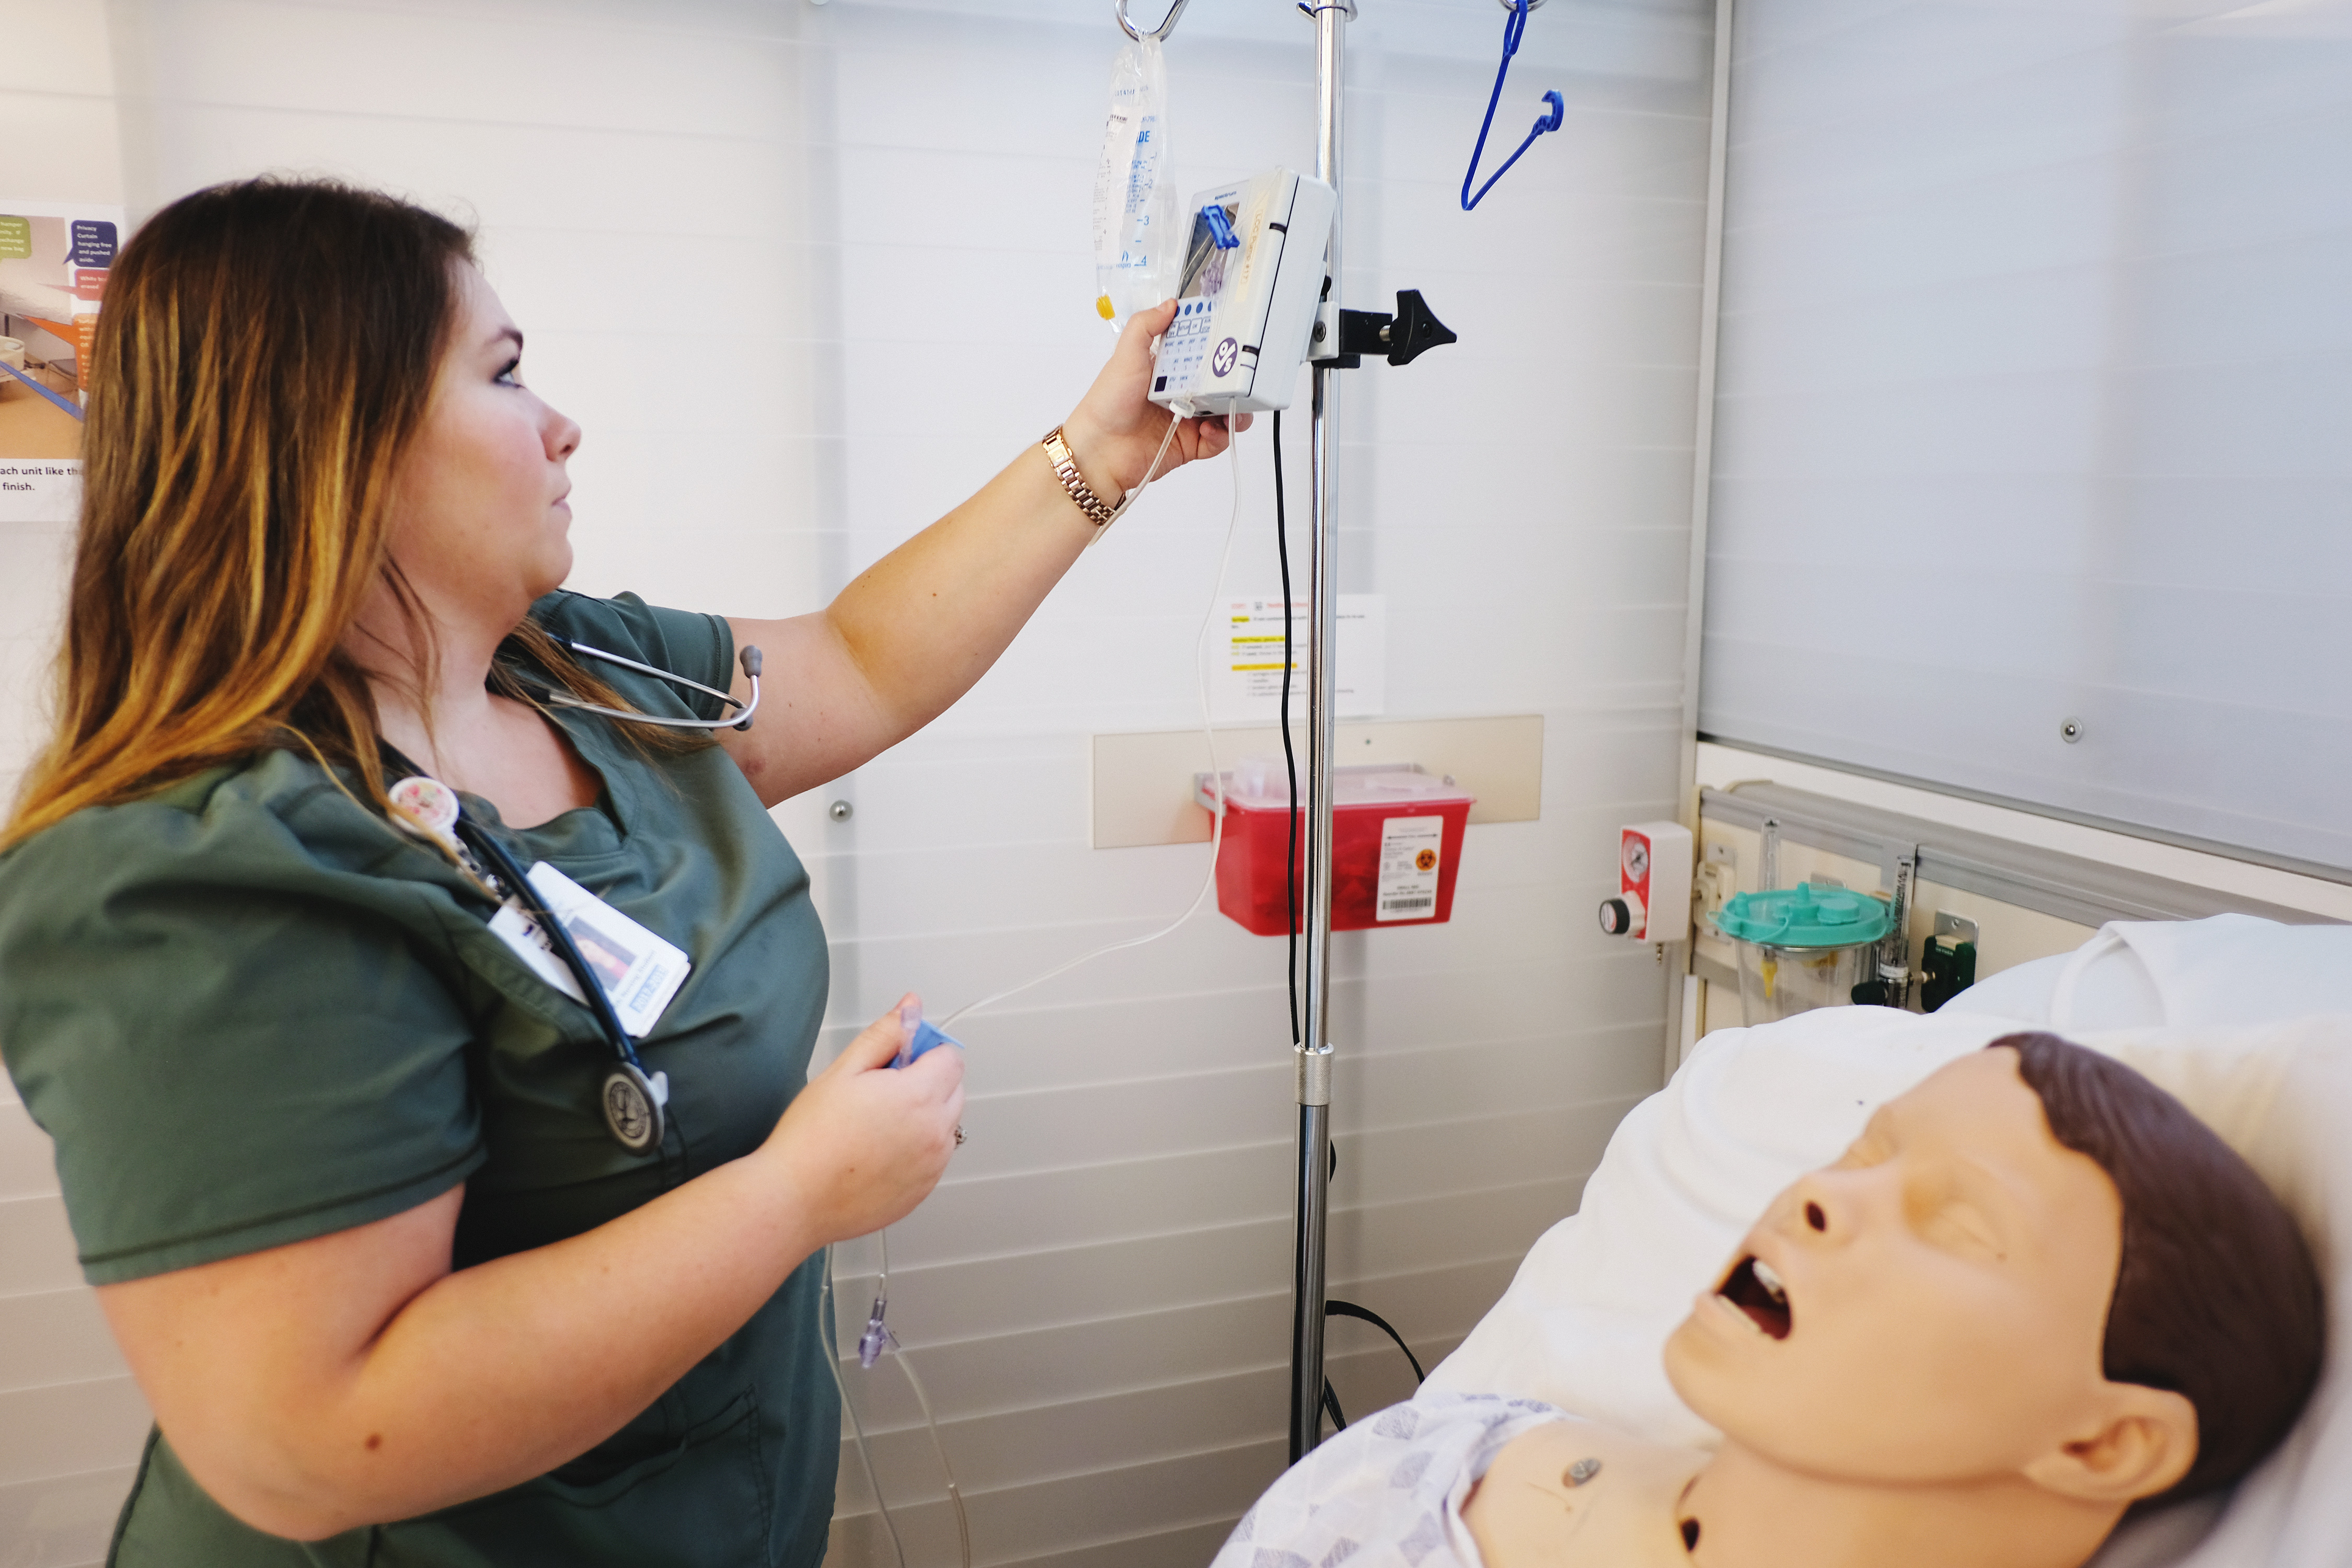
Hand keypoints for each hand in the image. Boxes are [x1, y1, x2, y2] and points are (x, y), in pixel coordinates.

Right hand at [759, 993, 963, 1244]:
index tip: (895, 1060)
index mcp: (919, 1096)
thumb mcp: (845, 1070)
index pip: (950, 1056)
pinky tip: (878, 1151)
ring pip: (946, 1124)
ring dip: (924, 1116)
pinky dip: (916, 1149)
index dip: (922, 1051)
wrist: (794, 1198)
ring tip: (875, 1125)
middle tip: (878, 1091)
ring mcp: (933, 1166)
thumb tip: (910, 1007)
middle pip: (954, 1089)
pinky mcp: (923, 1191)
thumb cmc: (811, 1138)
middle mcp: (935, 1132)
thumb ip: (885, 1034)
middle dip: (926, 1081)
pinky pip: (934, 1158)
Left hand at [1062, 299, 1255, 494]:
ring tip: (1234, 406)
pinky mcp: (1190, 445)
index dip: (1216, 345)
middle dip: (1233, 379)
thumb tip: (1170, 305)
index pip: (1200, 351)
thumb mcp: (1126, 355)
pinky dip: (1221, 435)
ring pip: (1224, 411)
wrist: (1100, 449)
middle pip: (1218, 382)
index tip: (1231, 337)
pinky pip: (1217, 440)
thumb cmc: (1107, 402)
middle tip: (1241, 375)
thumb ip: (1145, 326)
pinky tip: (1212, 429)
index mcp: (1167, 368)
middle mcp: (1179, 392)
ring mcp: (1186, 419)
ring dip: (1234, 408)